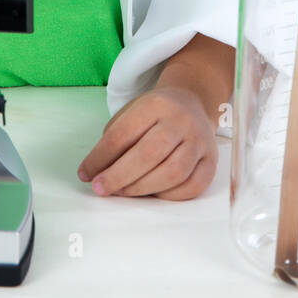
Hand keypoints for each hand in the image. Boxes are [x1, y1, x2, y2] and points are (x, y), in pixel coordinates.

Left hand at [77, 85, 218, 200]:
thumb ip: (114, 140)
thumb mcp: (132, 114)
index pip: (123, 134)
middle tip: (100, 189)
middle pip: (148, 154)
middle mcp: (181, 121)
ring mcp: (200, 141)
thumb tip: (97, 174)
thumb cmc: (154, 114)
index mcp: (156, 104)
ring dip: (142, 188)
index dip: (100, 157)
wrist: (192, 101)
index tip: (85, 174)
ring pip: (173, 172)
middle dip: (119, 176)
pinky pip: (192, 186)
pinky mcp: (211, 160)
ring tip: (123, 192)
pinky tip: (152, 194)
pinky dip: (169, 196)